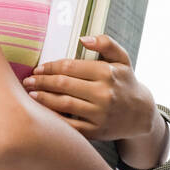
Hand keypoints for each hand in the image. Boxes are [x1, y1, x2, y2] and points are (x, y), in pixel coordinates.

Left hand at [22, 34, 155, 141]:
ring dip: (43, 99)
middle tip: (28, 81)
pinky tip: (42, 113)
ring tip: (30, 95)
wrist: (141, 114)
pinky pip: (69, 125)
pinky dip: (54, 118)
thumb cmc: (126, 82)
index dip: (50, 67)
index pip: (70, 67)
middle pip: (63, 85)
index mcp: (107, 73)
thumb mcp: (122, 59)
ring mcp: (100, 114)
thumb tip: (83, 38)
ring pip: (63, 104)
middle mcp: (104, 93)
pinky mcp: (96, 131)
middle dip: (42, 82)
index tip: (38, 68)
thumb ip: (106, 43)